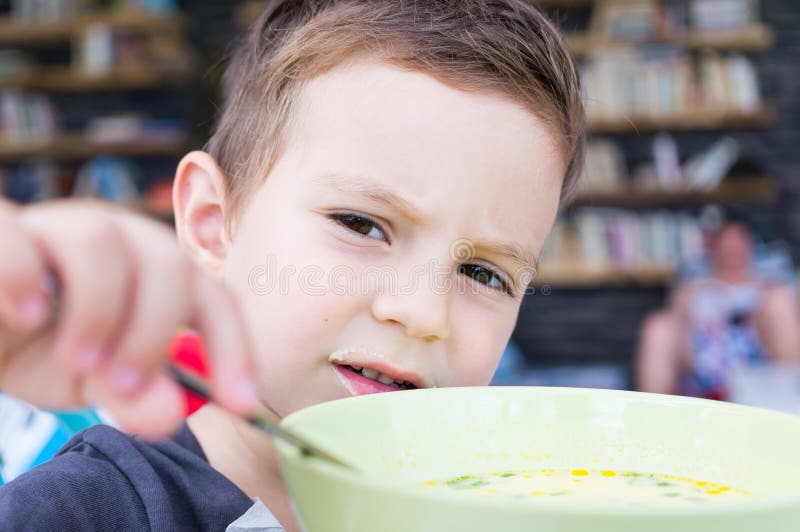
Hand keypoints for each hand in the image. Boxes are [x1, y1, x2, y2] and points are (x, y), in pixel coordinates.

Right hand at [0, 198, 258, 436]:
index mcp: (155, 273)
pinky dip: (23, 275)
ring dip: (98, 310)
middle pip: (168, 262)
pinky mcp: (1, 229)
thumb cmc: (45, 348)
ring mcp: (59, 227)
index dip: (233, 347)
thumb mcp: (95, 380)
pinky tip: (27, 316)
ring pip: (101, 240)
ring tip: (76, 359)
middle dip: (155, 332)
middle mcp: (118, 239)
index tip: (239, 402)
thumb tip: (172, 416)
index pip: (214, 299)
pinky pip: (15, 233)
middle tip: (125, 385)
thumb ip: (135, 395)